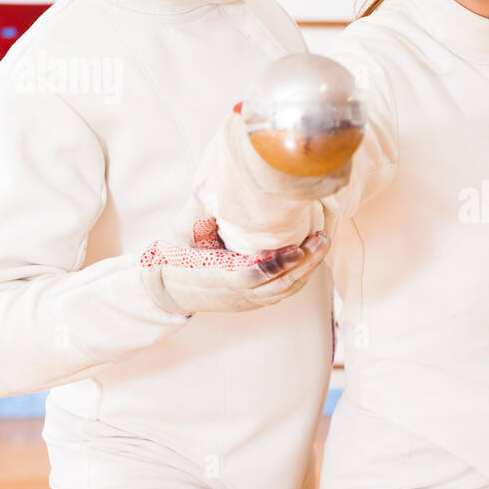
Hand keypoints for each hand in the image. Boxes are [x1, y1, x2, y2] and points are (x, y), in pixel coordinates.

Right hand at [140, 217, 328, 315]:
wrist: (167, 290)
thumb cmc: (175, 257)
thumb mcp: (183, 232)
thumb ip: (201, 212)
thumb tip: (218, 184)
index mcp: (217, 276)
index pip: (253, 276)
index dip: (277, 265)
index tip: (297, 248)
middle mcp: (234, 294)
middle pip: (277, 286)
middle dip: (304, 264)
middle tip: (321, 239)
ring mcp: (244, 301)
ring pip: (283, 292)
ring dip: (306, 270)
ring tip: (321, 244)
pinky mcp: (251, 303)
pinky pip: (281, 294)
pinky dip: (299, 278)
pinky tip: (311, 259)